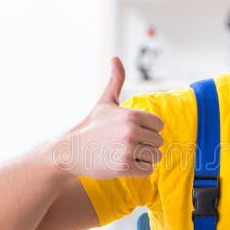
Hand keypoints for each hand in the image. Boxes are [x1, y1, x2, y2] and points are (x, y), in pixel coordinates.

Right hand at [55, 57, 163, 178]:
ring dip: (143, 158)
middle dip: (145, 145)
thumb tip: (115, 58)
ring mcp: (127, 150)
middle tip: (125, 145)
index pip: (159, 125)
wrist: (71, 150)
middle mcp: (131, 131)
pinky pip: (147, 170)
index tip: (133, 132)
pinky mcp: (124, 167)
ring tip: (124, 153)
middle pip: (158, 142)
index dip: (148, 130)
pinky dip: (139, 170)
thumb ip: (116, 80)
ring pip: (154, 156)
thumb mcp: (105, 102)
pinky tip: (124, 164)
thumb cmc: (91, 126)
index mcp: (131, 115)